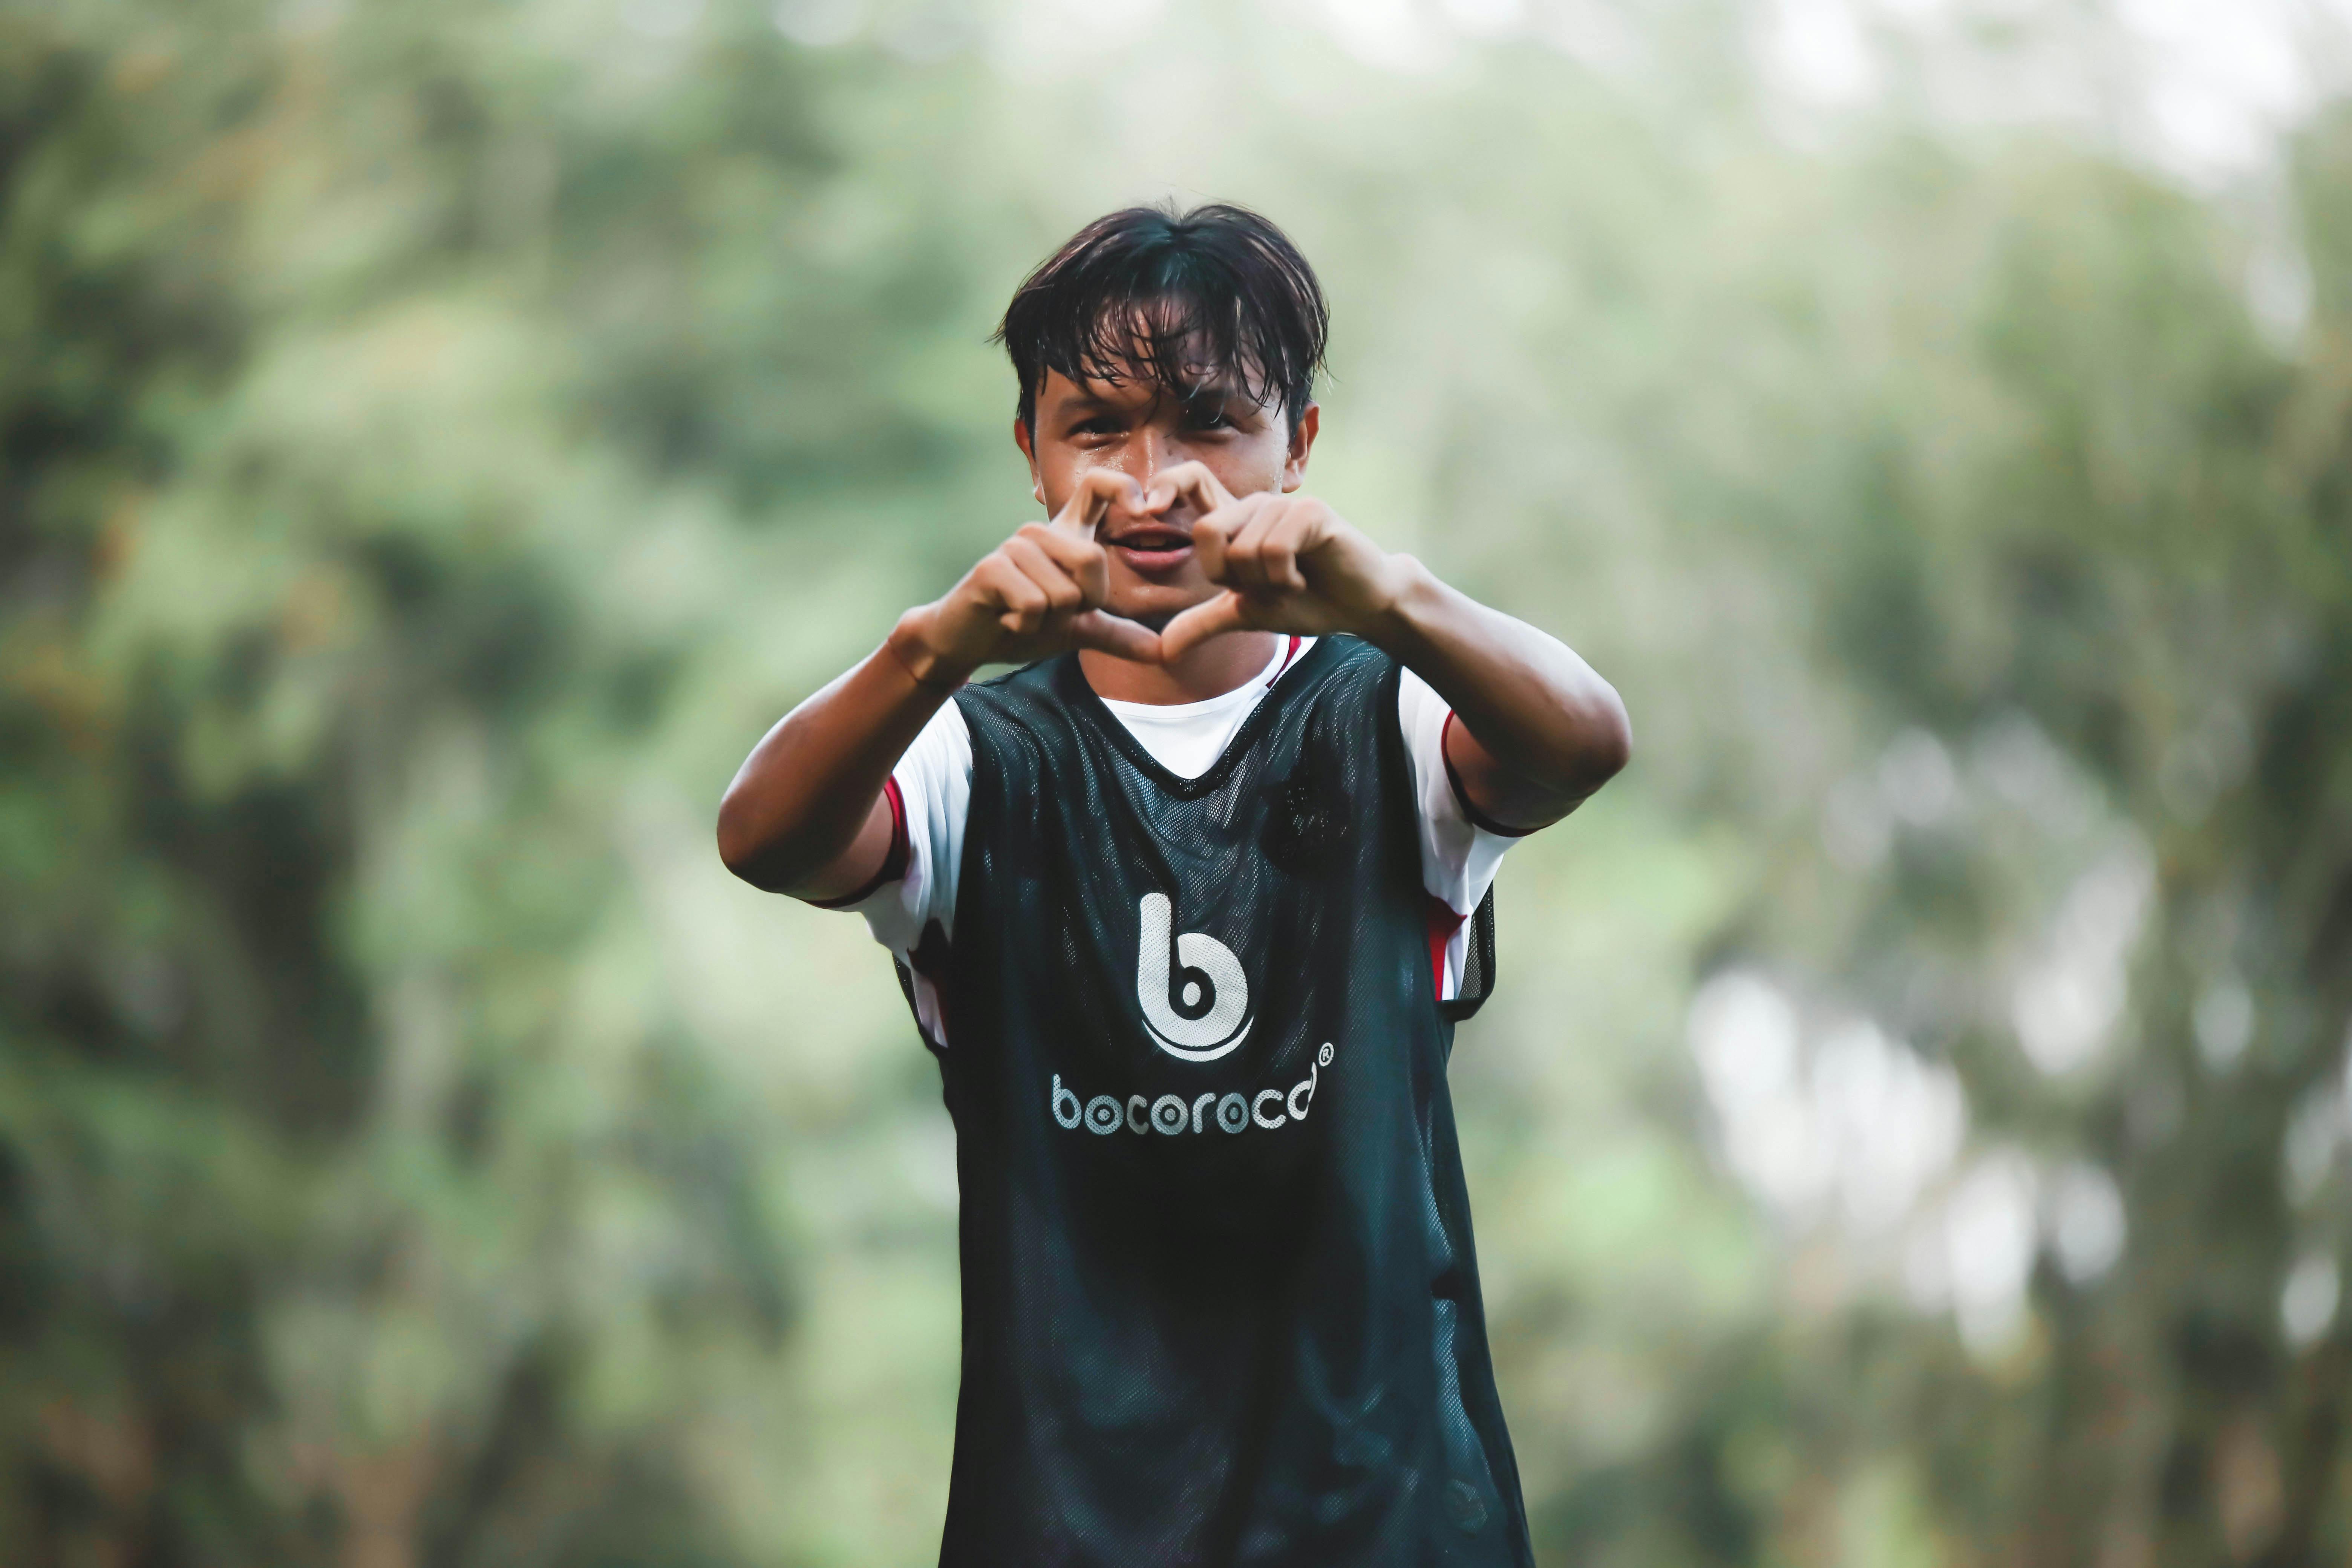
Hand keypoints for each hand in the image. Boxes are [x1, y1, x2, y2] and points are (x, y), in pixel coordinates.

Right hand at [892, 470, 1162, 684]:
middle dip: (1083, 603)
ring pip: (1063, 592)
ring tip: (1025, 615)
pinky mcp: (990, 567)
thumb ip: (1119, 636)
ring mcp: (1013, 546)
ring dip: (1050, 620)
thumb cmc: (1021, 625)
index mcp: (1066, 536)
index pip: (1097, 486)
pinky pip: (1034, 605)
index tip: (1145, 508)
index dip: (1124, 486)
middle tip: (1054, 611)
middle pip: (1092, 559)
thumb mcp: (1078, 631)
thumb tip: (1164, 651)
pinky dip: (1026, 626)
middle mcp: (1041, 532)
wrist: (966, 640)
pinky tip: (1007, 619)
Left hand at [1152, 465, 1407, 661]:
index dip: (1166, 484)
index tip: (1148, 510)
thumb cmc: (1307, 600)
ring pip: (1243, 548)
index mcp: (1236, 520)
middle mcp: (1255, 505)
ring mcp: (1284, 506)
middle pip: (1207, 530)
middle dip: (1229, 576)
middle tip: (1261, 586)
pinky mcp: (1311, 513)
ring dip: (1265, 584)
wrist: (1360, 606)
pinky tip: (1303, 579)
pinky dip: (1285, 578)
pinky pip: (1274, 549)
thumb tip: (1163, 650)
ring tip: (1290, 583)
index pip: (1191, 480)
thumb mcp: (1246, 614)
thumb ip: (1203, 624)